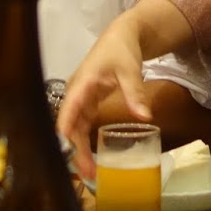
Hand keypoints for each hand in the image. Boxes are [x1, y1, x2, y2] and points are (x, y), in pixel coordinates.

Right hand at [56, 22, 149, 178]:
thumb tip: (145, 118)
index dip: (65, 135)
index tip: (67, 155)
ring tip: (87, 172)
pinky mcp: (85, 103)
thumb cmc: (121, 51)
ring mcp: (79, 99)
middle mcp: (75, 94)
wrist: (121, 36)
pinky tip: (88, 157)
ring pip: (74, 128)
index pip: (67, 113)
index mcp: (80, 85)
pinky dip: (83, 141)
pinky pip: (80, 125)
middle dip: (73, 150)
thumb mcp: (129, 70)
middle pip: (68, 126)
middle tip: (86, 173)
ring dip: (78, 149)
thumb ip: (134, 93)